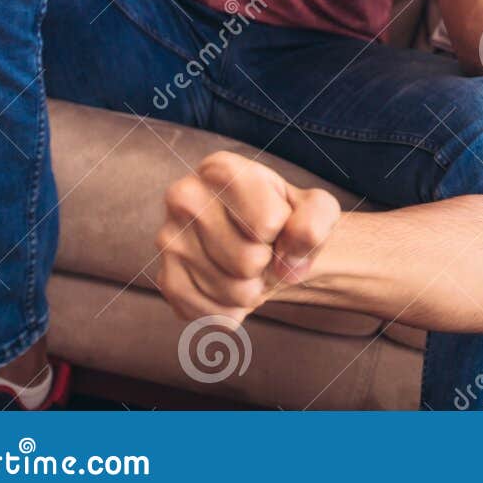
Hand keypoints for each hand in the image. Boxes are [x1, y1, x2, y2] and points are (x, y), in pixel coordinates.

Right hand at [155, 151, 341, 325]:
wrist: (264, 245)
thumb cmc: (288, 219)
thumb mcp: (316, 208)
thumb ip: (315, 220)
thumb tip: (287, 262)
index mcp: (221, 169)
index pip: (268, 222)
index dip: (283, 230)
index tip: (275, 221)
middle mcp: (184, 197)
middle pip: (247, 261)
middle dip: (266, 263)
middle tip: (260, 250)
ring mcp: (169, 240)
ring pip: (231, 291)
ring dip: (252, 290)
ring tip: (246, 268)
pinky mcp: (165, 279)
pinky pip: (212, 314)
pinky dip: (233, 310)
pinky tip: (230, 287)